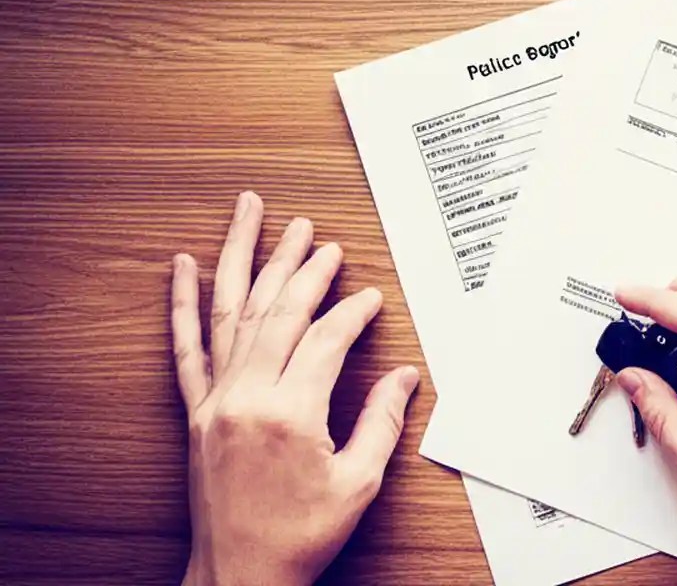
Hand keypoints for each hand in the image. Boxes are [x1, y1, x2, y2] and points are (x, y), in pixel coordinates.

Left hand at [170, 192, 419, 585]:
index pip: (326, 339)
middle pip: (278, 312)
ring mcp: (215, 400)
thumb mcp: (359, 482)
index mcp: (291, 413)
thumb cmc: (301, 536)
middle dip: (303, 268)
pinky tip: (184, 267)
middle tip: (319, 236)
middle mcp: (247, 397)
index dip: (351, 313)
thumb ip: (382, 422)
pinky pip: (186, 348)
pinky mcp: (196, 412)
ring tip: (253, 214)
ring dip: (245, 258)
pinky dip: (183, 303)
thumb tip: (405, 376)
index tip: (368, 297)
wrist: (241, 575)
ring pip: (230, 312)